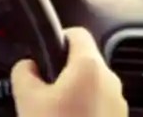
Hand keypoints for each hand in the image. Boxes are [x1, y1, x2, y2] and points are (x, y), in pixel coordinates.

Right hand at [11, 27, 126, 116]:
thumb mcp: (27, 100)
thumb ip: (24, 72)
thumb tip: (28, 66)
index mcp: (89, 66)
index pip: (75, 33)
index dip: (56, 40)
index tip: (43, 57)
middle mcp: (110, 81)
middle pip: (83, 62)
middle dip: (62, 74)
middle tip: (42, 94)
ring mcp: (118, 104)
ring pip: (91, 87)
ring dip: (73, 95)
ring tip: (53, 116)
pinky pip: (99, 107)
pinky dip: (84, 112)